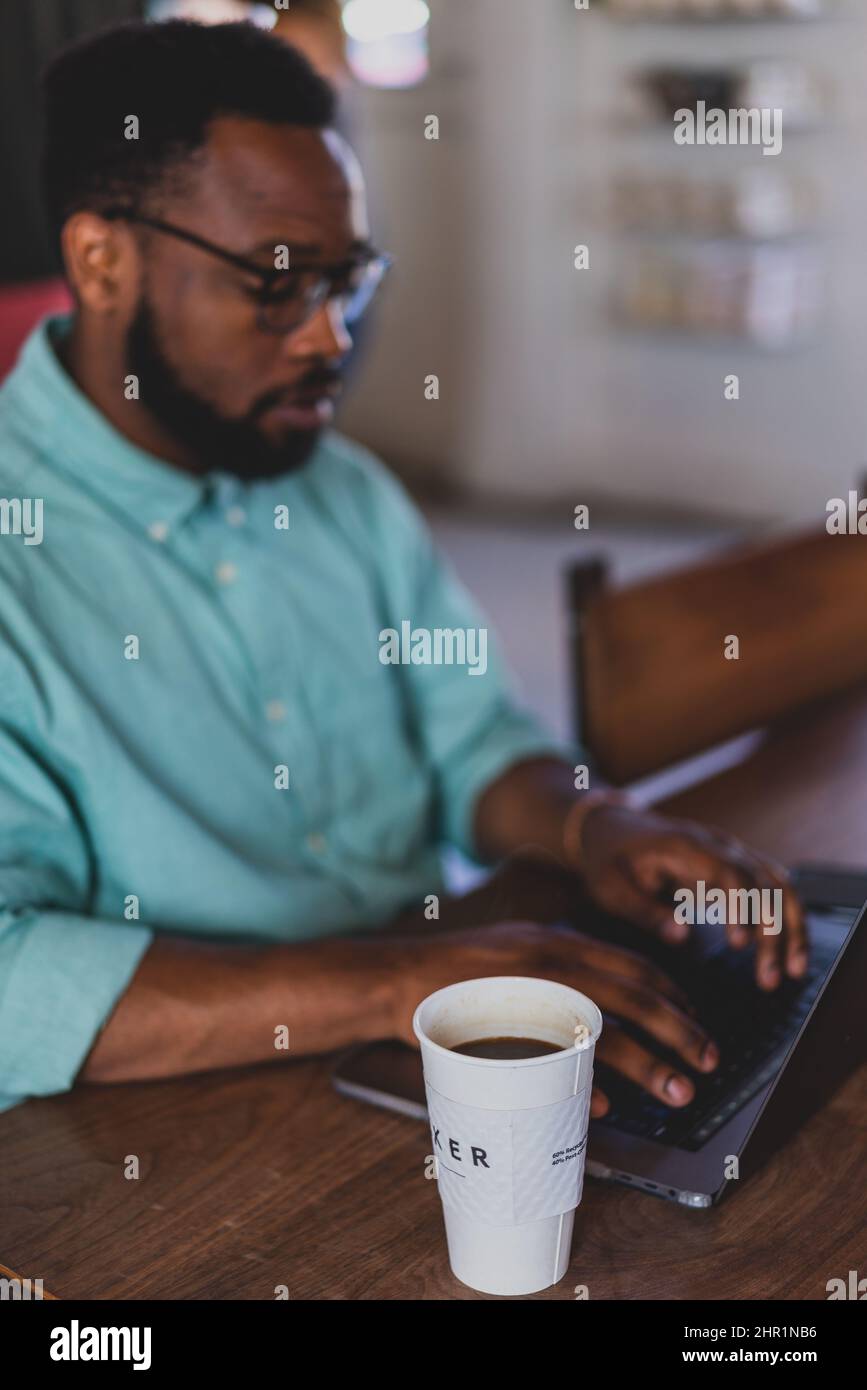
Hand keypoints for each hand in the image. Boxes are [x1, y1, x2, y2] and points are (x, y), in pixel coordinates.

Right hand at [389, 921, 720, 1118]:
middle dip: (680, 1032)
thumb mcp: (517, 949)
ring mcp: (532, 995)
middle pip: (634, 998)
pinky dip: (586, 1085)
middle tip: (709, 1061)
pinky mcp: (507, 1028)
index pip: (632, 965)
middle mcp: (552, 962)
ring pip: (607, 1031)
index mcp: (558, 941)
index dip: (672, 995)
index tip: (695, 1020)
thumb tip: (601, 999)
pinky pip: (558, 1062)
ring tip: (678, 1092)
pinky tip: (604, 1108)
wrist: (397, 976)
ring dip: (649, 1066)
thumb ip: (558, 965)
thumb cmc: (459, 970)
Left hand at [574, 803, 807, 990]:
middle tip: (770, 978)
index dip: (741, 906)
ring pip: (779, 884)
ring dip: (791, 926)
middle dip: (774, 930)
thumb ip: (645, 911)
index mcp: (688, 846)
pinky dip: (787, 918)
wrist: (611, 828)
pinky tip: (790, 951)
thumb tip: (681, 937)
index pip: (729, 873)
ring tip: (794, 971)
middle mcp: (719, 845)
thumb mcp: (611, 887)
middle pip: (764, 882)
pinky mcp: (736, 867)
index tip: (740, 945)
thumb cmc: (608, 859)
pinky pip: (774, 888)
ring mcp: (732, 853)